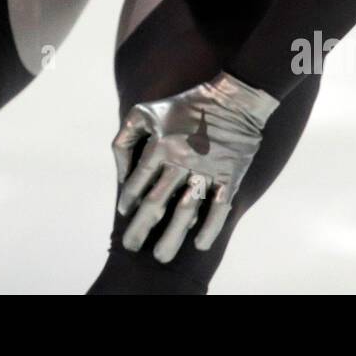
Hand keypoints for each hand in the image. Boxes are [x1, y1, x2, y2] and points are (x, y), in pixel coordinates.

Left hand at [112, 71, 280, 262]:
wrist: (233, 99)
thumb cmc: (184, 105)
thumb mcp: (145, 111)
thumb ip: (125, 138)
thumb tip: (122, 173)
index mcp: (159, 145)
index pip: (138, 182)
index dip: (129, 201)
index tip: (126, 214)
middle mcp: (181, 160)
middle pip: (156, 203)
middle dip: (141, 228)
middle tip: (130, 246)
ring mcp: (207, 170)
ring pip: (185, 211)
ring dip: (171, 237)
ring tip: (160, 257)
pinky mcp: (230, 175)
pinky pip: (218, 208)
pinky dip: (209, 228)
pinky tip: (198, 244)